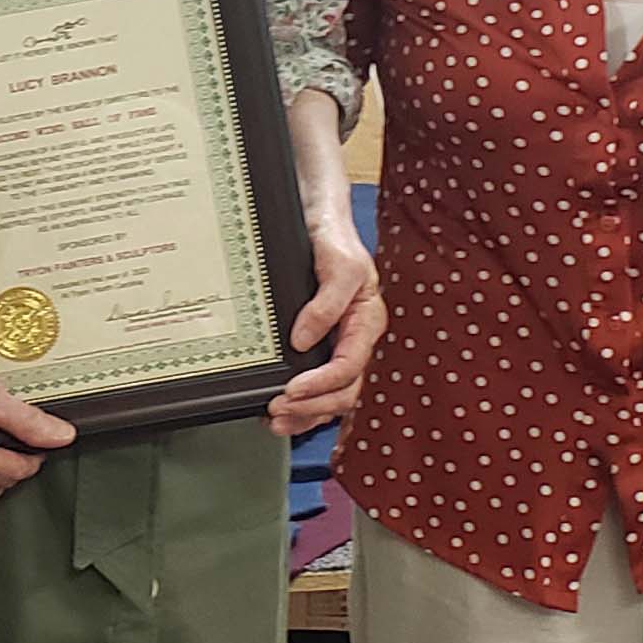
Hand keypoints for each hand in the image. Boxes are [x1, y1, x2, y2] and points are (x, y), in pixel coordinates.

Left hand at [268, 211, 383, 436]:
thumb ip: (326, 304)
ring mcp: (339, 346)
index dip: (321, 384)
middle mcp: (356, 340)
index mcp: (367, 323)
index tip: (292, 390)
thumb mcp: (340, 266)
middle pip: (342, 391)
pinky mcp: (321, 347)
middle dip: (311, 406)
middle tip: (277, 409)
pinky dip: (300, 404)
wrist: (319, 222)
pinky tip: (279, 413)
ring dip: (305, 414)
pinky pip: (317, 385)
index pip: (348, 367)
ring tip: (275, 421)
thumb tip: (303, 340)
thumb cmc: (335, 241)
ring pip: (330, 395)